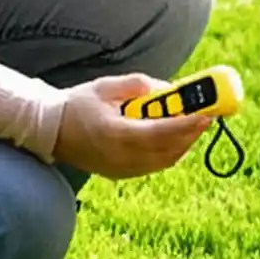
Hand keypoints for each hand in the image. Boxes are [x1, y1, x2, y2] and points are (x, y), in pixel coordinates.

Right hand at [53, 73, 212, 179]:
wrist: (50, 131)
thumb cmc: (77, 105)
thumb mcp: (106, 86)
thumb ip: (138, 85)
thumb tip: (167, 89)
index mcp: (116, 134)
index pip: (161, 133)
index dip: (188, 125)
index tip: (207, 113)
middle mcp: (121, 157)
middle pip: (168, 149)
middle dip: (192, 133)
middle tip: (209, 115)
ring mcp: (121, 169)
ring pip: (165, 161)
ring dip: (184, 143)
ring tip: (196, 124)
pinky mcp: (121, 174)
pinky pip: (154, 166)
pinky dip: (170, 153)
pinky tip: (177, 138)